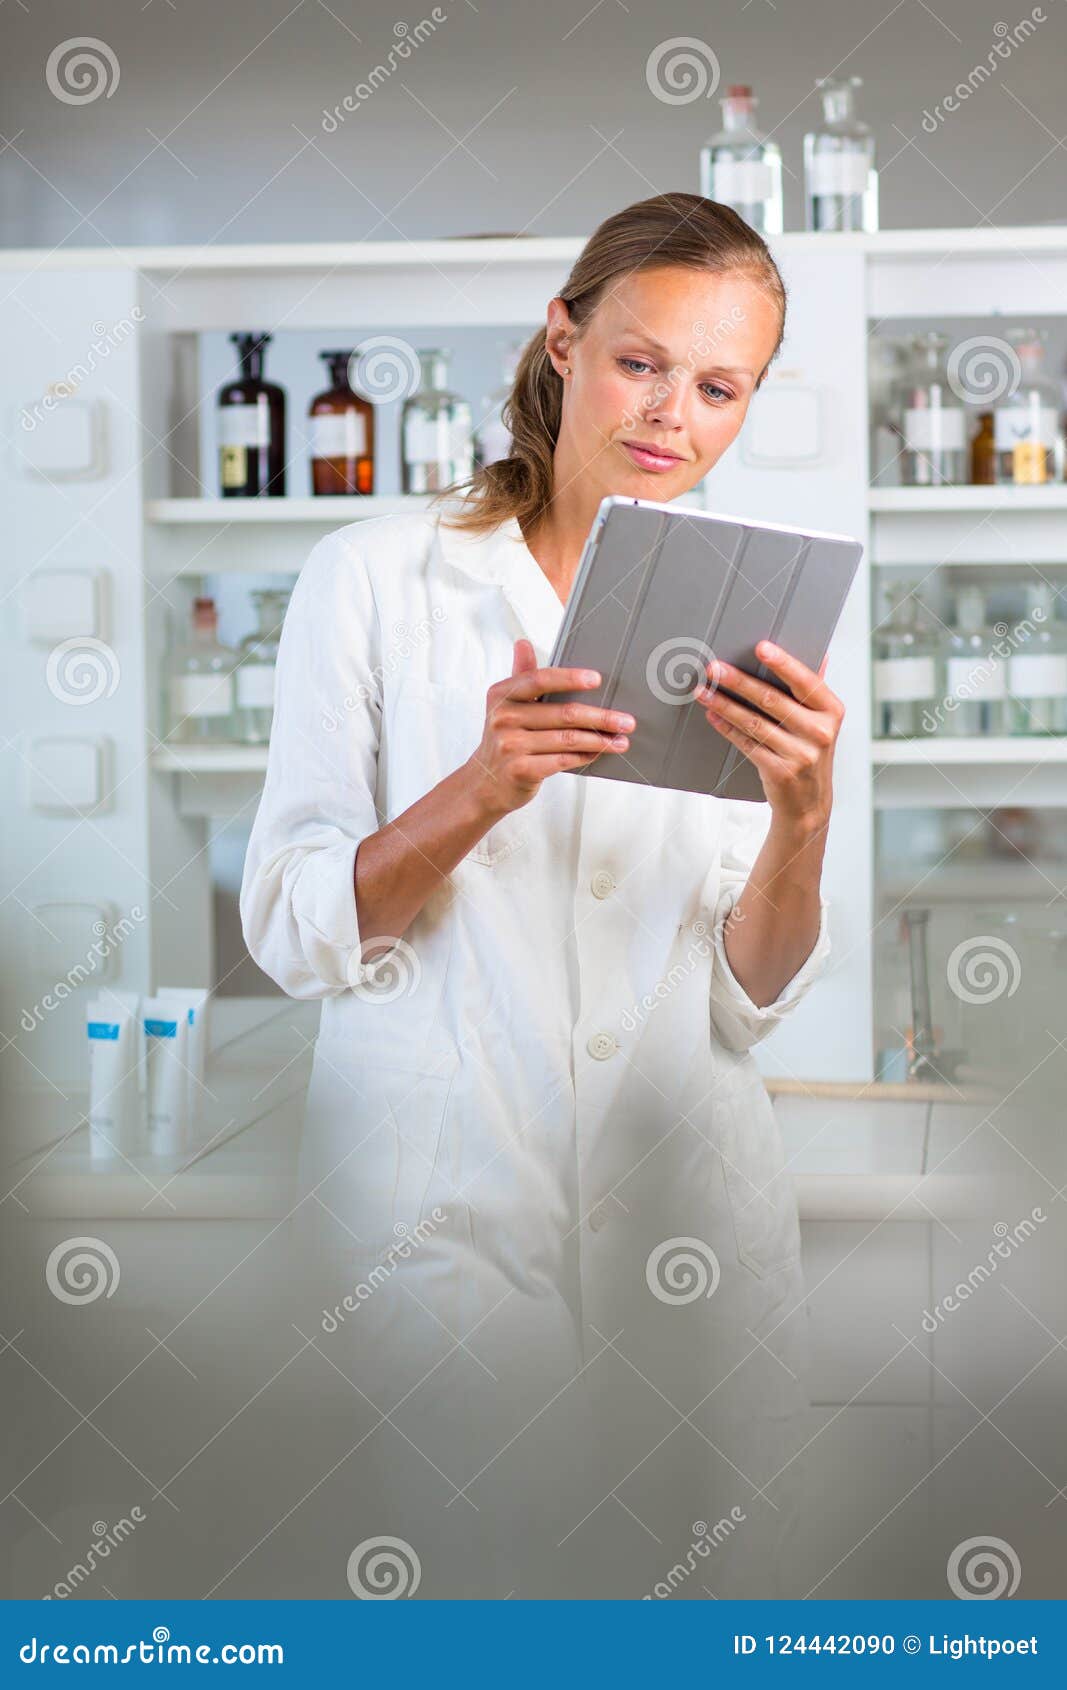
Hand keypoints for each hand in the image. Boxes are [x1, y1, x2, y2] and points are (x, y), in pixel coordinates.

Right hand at [463, 638, 636, 816]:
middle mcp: (504, 718)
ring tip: (621, 740)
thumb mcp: (507, 705)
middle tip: (626, 721)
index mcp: (502, 695)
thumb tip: (523, 643)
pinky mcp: (520, 770)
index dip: (570, 678)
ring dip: (600, 740)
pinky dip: (585, 757)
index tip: (596, 679)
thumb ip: (521, 676)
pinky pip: (563, 760)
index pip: (539, 679)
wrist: (485, 782)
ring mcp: (510, 746)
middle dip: (601, 717)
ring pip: (568, 739)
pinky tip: (599, 753)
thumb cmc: (506, 739)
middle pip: (563, 714)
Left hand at [695, 642, 842, 832]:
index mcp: (832, 711)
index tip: (760, 647)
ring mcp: (801, 754)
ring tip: (703, 691)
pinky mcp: (780, 772)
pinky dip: (727, 728)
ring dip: (724, 705)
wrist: (808, 803)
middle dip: (739, 681)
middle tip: (714, 668)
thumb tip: (822, 652)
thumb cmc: (810, 751)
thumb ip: (815, 689)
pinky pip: (747, 744)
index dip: (783, 663)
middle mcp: (820, 732)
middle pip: (772, 700)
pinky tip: (713, 716)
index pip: (806, 681)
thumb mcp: (821, 721)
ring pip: (754, 723)